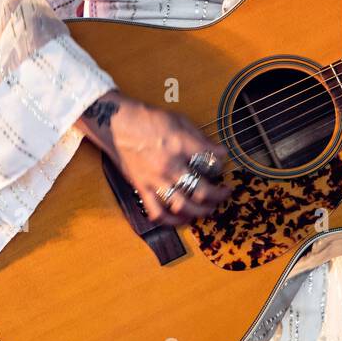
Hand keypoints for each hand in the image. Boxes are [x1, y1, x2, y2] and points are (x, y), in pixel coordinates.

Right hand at [77, 89, 231, 223]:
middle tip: (224, 194)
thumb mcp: (179, 120)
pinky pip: (157, 212)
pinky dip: (171, 220)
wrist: (116, 123)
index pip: (211, 163)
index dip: (221, 167)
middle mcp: (169, 165)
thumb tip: (220, 151)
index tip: (222, 167)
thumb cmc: (147, 119)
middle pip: (201, 190)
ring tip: (209, 210)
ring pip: (182, 206)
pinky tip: (182, 219)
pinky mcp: (141, 188)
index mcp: (181, 146)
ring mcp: (154, 179)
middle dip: (218, 196)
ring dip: (199, 211)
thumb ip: (200, 138)